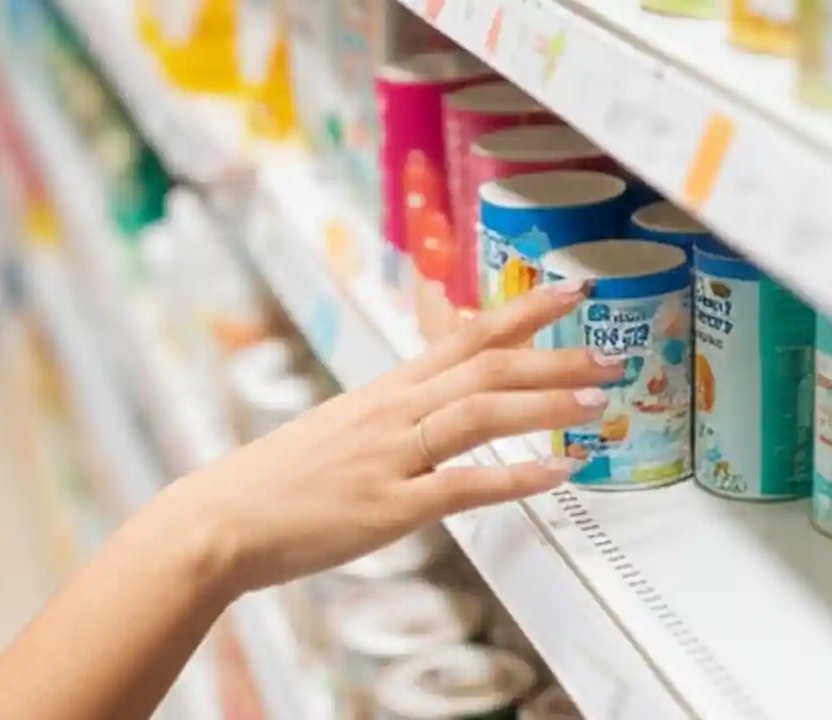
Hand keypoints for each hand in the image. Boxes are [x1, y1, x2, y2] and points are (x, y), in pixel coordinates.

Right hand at [160, 278, 621, 595]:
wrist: (220, 521)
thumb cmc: (281, 479)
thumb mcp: (344, 427)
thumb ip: (399, 415)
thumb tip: (444, 407)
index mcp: (387, 390)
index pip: (467, 334)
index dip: (524, 311)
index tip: (571, 292)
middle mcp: (393, 412)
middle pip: (485, 366)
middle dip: (555, 356)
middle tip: (611, 352)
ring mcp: (390, 457)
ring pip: (479, 414)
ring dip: (545, 404)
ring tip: (596, 402)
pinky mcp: (385, 507)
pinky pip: (460, 486)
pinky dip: (514, 478)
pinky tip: (556, 473)